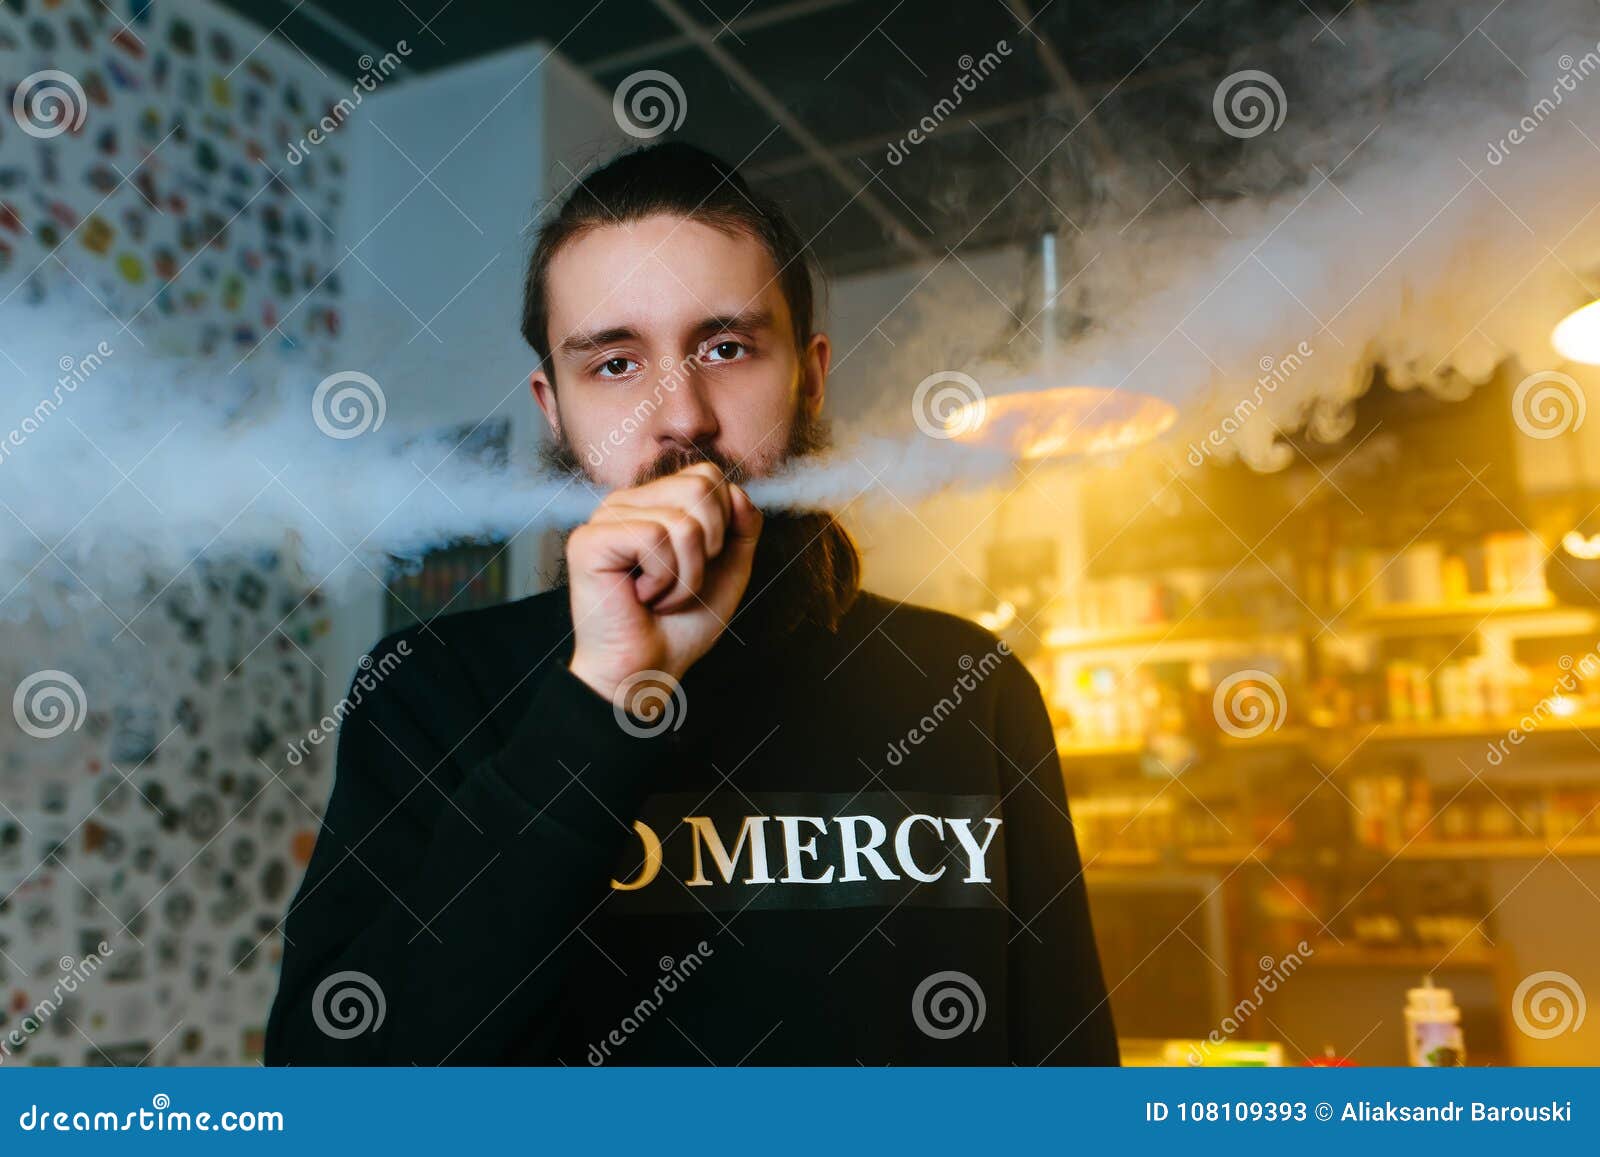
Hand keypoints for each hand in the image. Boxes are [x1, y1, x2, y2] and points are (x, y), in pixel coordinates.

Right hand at [566, 462, 762, 703]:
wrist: (649, 670)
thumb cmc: (681, 624)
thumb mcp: (728, 569)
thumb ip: (742, 527)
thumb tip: (737, 491)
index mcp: (654, 502)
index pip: (708, 476)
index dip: (723, 524)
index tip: (701, 564)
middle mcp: (627, 502)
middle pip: (700, 487)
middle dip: (708, 550)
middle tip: (679, 583)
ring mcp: (605, 518)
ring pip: (682, 521)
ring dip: (685, 575)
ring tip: (659, 596)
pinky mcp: (589, 539)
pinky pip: (655, 537)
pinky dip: (662, 580)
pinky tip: (641, 596)